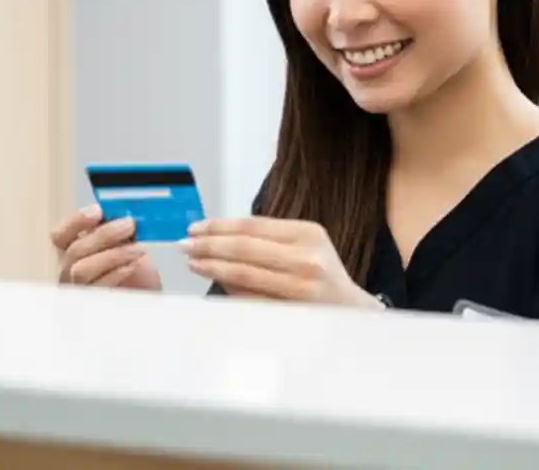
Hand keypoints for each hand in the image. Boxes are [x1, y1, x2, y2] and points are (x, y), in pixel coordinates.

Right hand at [52, 205, 161, 290]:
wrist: (147, 297)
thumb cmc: (136, 272)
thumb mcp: (127, 245)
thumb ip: (118, 228)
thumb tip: (122, 211)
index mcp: (74, 251)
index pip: (61, 235)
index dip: (76, 221)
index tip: (98, 211)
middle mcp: (70, 271)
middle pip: (74, 250)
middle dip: (104, 235)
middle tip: (129, 225)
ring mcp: (79, 290)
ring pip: (81, 270)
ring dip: (113, 255)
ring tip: (138, 248)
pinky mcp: (93, 303)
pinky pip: (96, 288)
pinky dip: (115, 273)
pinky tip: (132, 266)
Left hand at [181, 217, 379, 307]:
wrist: (352, 313)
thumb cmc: (322, 277)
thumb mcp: (303, 247)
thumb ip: (265, 241)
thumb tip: (214, 240)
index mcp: (308, 234)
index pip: (252, 226)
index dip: (218, 226)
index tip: (195, 228)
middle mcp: (307, 259)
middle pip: (245, 248)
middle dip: (209, 245)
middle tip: (185, 245)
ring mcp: (301, 288)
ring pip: (245, 273)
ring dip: (213, 267)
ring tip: (193, 262)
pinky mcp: (293, 312)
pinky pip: (251, 299)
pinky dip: (229, 290)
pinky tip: (215, 283)